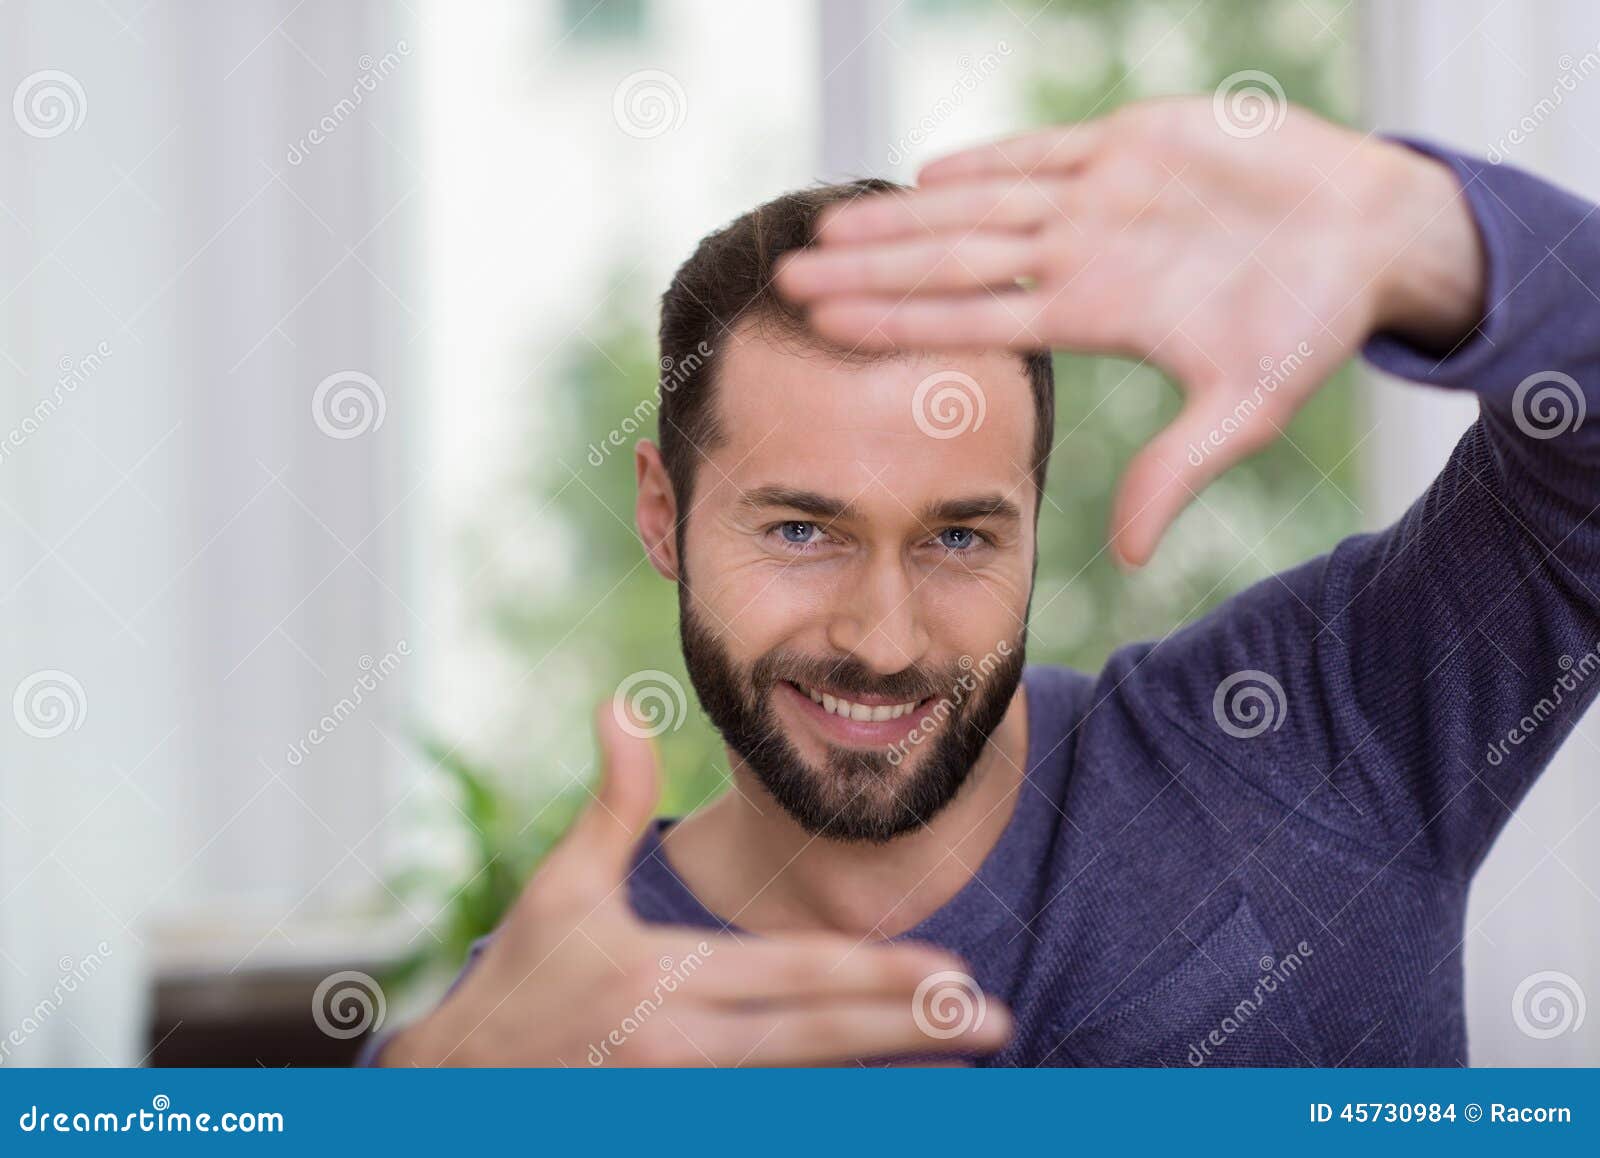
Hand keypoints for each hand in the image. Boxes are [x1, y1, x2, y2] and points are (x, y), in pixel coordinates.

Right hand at [385, 704, 1009, 1066]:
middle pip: (819, 1039)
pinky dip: (832, 1102)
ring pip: (808, 1087)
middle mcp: (681, 1048)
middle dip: (912, 1029)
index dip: (875, 974)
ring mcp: (683, 1100)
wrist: (456, 1090)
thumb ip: (612, 803)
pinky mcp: (677, 1124)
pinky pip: (774, 1113)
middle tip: (993, 1021)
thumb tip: (624, 703)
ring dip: (888, 1072)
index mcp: (659, 977)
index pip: (791, 975)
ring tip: (962, 1058)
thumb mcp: (562, 888)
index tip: (949, 968)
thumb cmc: (517, 981)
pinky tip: (886, 1089)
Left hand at [775, 98, 1484, 565]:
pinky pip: (1048, 152)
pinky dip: (993, 159)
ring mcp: (1102, 196)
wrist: (1370, 238)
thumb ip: (1177, 470)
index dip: (897, 323)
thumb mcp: (1244, 406)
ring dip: (906, 215)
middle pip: (952, 261)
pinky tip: (928, 173)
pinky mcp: (1138, 142)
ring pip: (982, 204)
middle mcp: (1080, 254)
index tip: (823, 330)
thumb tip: (1128, 557)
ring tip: (830, 226)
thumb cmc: (1310, 325)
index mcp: (1094, 313)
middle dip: (871, 269)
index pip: (970, 320)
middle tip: (787, 276)